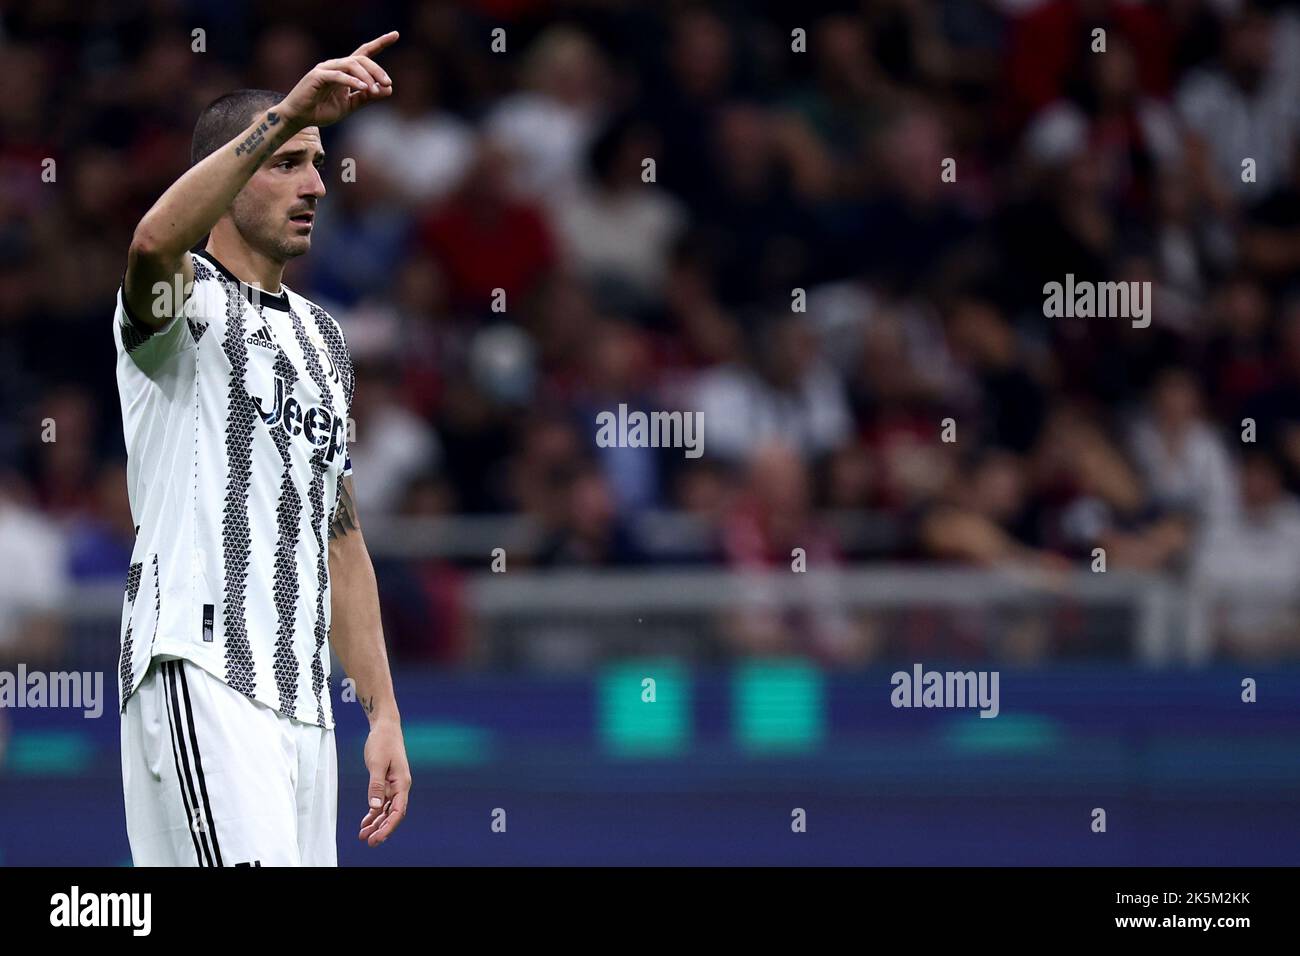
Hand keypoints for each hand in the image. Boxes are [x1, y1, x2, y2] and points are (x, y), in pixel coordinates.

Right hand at [277, 31, 398, 130]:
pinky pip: (337, 75)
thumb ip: (367, 97)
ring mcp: (325, 69)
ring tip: (375, 90)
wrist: (300, 117)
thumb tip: (389, 90)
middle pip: (361, 59)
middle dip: (377, 69)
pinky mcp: (317, 76)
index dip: (380, 43)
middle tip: (388, 83)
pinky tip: (363, 87)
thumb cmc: (322, 110)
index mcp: (345, 70)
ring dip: (366, 77)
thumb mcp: (350, 106)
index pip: (364, 53)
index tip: (396, 34)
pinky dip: (351, 80)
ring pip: (351, 64)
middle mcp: (336, 65)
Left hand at [358, 717, 410, 846]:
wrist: (385, 726)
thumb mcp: (377, 762)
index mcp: (402, 782)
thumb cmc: (383, 741)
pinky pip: (381, 802)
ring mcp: (393, 784)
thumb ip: (376, 785)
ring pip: (386, 810)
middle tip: (368, 842)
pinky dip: (374, 812)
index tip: (378, 838)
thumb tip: (375, 806)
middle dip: (382, 829)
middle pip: (393, 813)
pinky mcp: (386, 781)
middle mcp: (400, 786)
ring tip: (364, 835)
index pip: (398, 811)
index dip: (389, 826)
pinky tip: (365, 822)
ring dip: (376, 823)